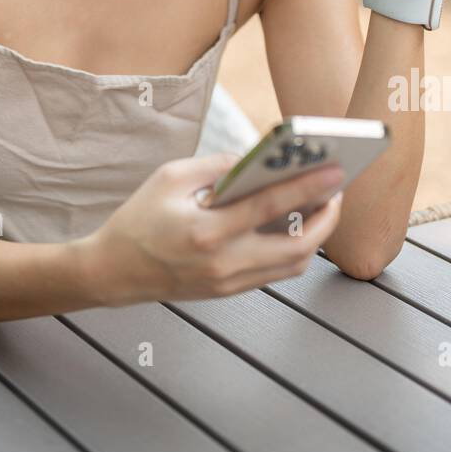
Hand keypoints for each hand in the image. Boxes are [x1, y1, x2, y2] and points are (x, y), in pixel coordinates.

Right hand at [78, 152, 345, 306]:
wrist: (112, 271)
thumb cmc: (139, 218)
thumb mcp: (171, 177)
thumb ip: (217, 166)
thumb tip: (259, 159)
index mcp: (205, 231)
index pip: (269, 207)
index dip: (308, 187)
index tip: (336, 170)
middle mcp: (222, 263)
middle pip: (296, 248)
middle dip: (327, 219)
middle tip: (338, 190)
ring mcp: (227, 283)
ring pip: (292, 266)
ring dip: (316, 236)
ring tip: (324, 205)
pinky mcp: (228, 292)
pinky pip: (275, 272)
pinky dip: (293, 249)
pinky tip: (298, 224)